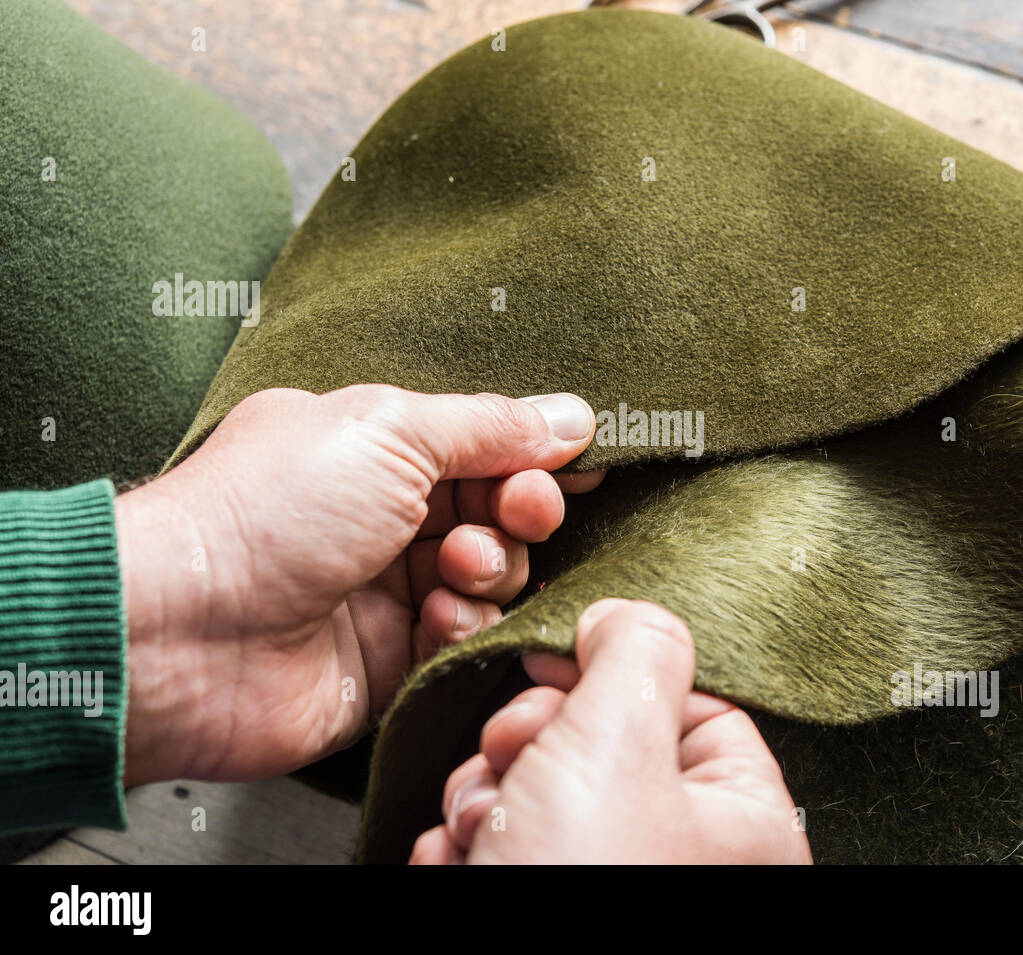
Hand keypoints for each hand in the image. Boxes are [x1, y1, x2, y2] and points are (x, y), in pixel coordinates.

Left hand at [116, 386, 601, 784]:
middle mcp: (381, 516)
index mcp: (371, 447)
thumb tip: (570, 415)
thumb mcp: (389, 431)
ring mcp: (386, 591)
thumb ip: (489, 426)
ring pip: (493, 577)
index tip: (575, 466)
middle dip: (521, 510)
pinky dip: (464, 625)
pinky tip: (438, 616)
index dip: (532, 457)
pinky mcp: (391, 660)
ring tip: (454, 568)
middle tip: (520, 512)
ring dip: (492, 568)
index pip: (481, 447)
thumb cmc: (266, 511)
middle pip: (499, 513)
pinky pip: (465, 637)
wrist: (184, 632)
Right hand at [409, 599, 811, 863]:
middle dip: (528, 745)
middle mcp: (684, 867)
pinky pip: (502, 857)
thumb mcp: (616, 741)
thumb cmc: (579, 892)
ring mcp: (610, 892)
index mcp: (744, 825)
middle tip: (510, 759)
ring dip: (485, 800)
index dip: (611, 678)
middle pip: (600, 750)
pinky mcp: (537, 904)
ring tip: (475, 832)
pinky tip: (456, 870)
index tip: (553, 666)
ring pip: (537, 801)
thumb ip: (635, 651)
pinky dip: (466, 856)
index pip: (691, 707)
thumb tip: (625, 617)